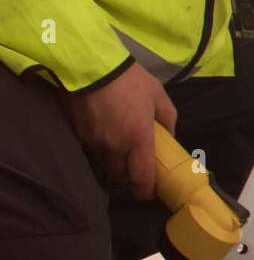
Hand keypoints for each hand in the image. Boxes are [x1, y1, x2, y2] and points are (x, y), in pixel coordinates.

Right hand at [61, 63, 176, 199]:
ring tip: (117, 151)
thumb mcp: (158, 95)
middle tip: (132, 167)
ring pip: (102, 165)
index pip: (141, 177)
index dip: (145, 191)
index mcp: (138, 139)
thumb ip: (167, 118)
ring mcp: (94, 142)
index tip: (148, 192)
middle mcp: (115, 146)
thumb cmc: (130, 80)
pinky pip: (89, 150)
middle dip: (126, 177)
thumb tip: (170, 135)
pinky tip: (102, 135)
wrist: (92, 67)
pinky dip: (96, 149)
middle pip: (118, 177)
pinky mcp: (77, 134)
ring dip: (110, 164)